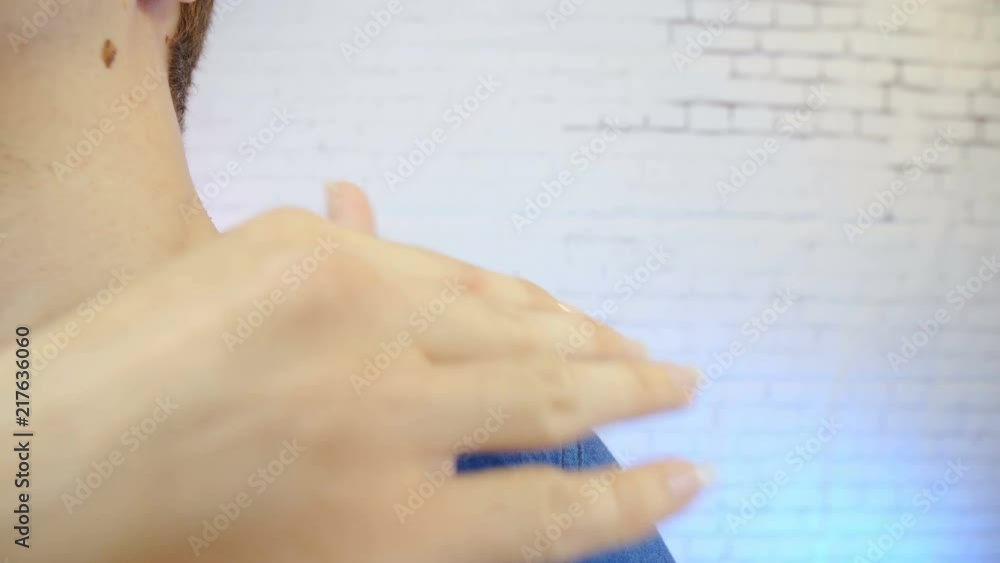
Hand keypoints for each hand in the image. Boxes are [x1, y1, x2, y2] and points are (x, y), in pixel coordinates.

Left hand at [22, 195, 706, 562]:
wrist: (44, 456)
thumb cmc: (176, 550)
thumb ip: (436, 538)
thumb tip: (504, 502)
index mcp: (391, 532)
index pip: (553, 511)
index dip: (632, 496)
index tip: (690, 473)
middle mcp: (388, 420)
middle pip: (548, 396)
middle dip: (629, 389)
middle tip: (682, 381)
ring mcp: (349, 318)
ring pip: (505, 321)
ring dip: (577, 331)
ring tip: (623, 339)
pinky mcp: (310, 251)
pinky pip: (437, 268)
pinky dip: (496, 290)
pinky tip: (535, 299)